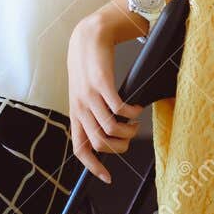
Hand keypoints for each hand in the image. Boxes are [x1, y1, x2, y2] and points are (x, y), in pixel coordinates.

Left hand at [66, 10, 143, 183]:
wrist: (88, 36)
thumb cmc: (89, 67)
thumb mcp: (84, 93)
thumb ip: (92, 113)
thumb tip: (109, 134)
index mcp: (76, 112)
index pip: (80, 148)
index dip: (93, 166)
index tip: (108, 177)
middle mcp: (80, 106)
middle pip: (100, 143)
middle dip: (120, 147)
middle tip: (130, 137)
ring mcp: (90, 95)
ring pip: (111, 129)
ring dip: (129, 131)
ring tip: (135, 122)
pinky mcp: (102, 82)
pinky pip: (119, 108)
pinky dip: (132, 113)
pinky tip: (137, 106)